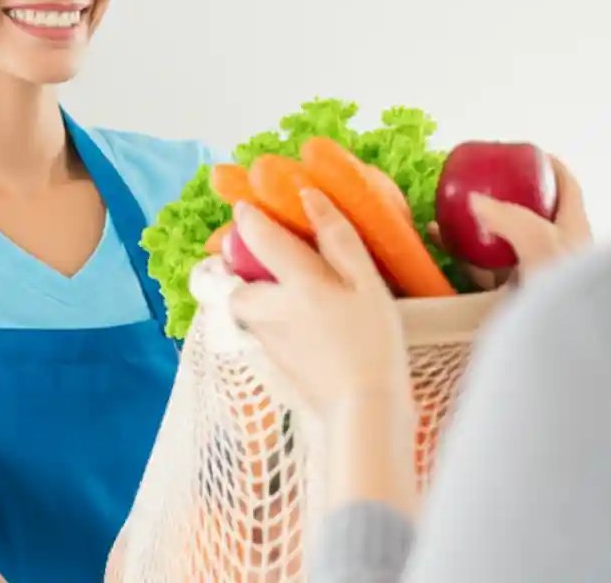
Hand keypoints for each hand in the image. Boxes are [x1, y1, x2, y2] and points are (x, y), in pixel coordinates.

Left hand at [229, 190, 418, 515]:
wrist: (364, 410)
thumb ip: (339, 240)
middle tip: (263, 267)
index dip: (248, 219)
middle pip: (237, 287)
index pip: (259, 239)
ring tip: (287, 302)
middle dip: (241, 275)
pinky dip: (270, 329)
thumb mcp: (368, 284)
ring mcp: (269, 344)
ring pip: (246, 314)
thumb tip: (310, 199)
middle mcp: (271, 311)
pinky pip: (260, 338)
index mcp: (297, 284)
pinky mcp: (274, 369)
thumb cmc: (374, 343)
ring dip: (254, 302)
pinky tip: (302, 335)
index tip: (245, 208)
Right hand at [432, 154, 591, 289]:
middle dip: (505, 197)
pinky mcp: (512, 299)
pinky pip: (484, 269)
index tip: (527, 154)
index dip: (550, 167)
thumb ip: (509, 218)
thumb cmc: (565, 290)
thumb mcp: (541, 241)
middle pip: (532, 214)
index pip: (567, 187)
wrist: (567, 347)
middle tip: (481, 183)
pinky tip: (441, 240)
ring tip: (450, 210)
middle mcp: (558, 250)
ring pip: (503, 242)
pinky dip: (463, 254)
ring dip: (476, 226)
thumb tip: (475, 202)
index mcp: (575, 229)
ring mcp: (534, 275)